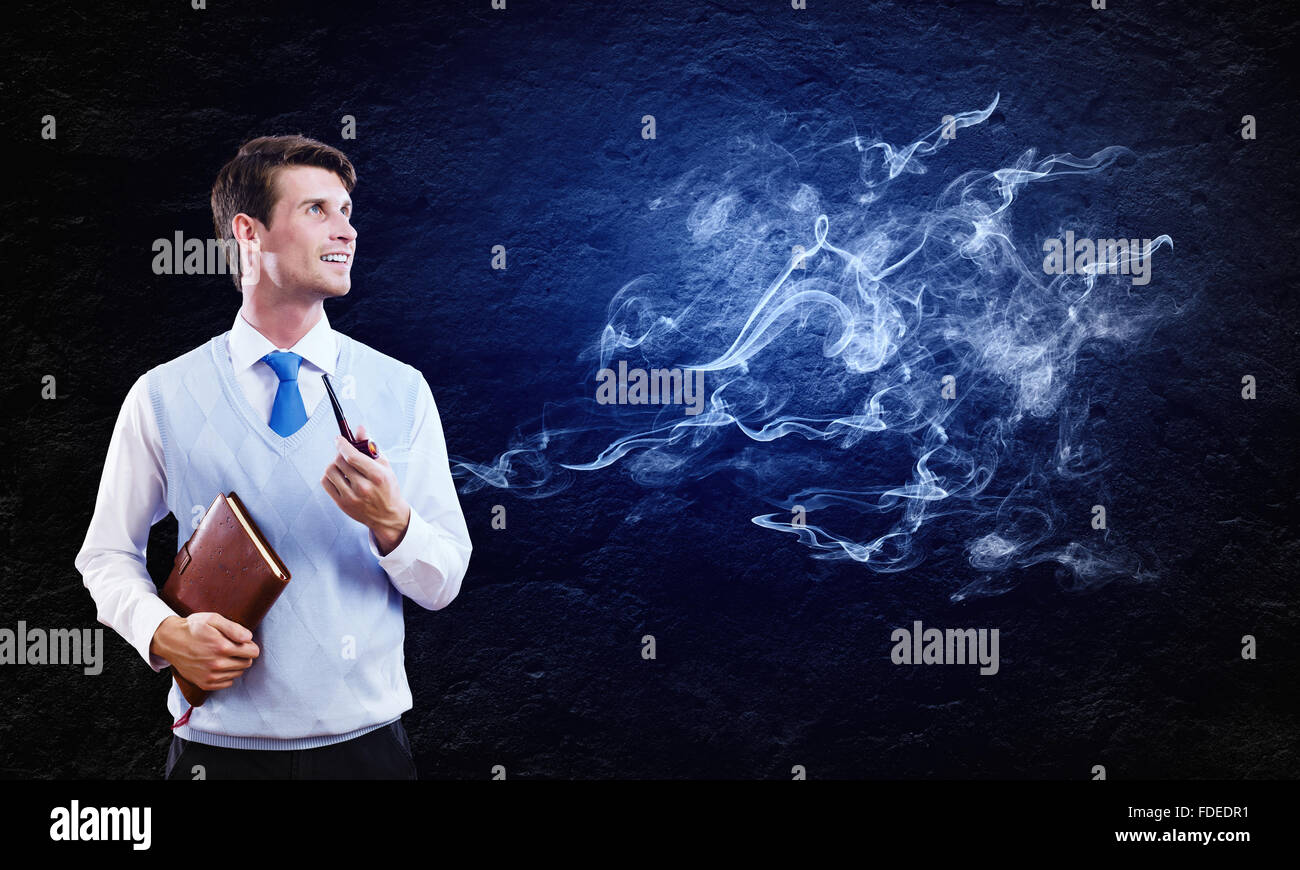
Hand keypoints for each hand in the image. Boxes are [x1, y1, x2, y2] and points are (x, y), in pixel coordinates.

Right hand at [150, 613, 259, 691]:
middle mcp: (217, 664)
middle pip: (247, 663)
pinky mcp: (205, 683)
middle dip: (243, 655)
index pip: (253, 652)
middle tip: (231, 647)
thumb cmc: (193, 628)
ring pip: (238, 673)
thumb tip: (249, 638)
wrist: (170, 641)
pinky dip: (226, 675)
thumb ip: (233, 628)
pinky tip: (218, 665)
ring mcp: (210, 676)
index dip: (249, 645)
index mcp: (222, 647)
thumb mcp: (213, 619)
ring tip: (222, 655)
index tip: (241, 641)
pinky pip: (228, 683)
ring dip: (235, 665)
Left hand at [321, 424, 410, 553]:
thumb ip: (370, 447)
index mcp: (377, 476)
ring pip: (330, 471)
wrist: (388, 516)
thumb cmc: (387, 488)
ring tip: (343, 467)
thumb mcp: (384, 466)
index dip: (342, 444)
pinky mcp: (342, 504)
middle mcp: (364, 488)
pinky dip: (329, 476)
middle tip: (346, 455)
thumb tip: (359, 428)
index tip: (339, 439)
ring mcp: (351, 497)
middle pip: (339, 461)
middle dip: (341, 454)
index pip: (352, 456)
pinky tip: (339, 477)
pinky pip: (326, 483)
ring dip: (334, 465)